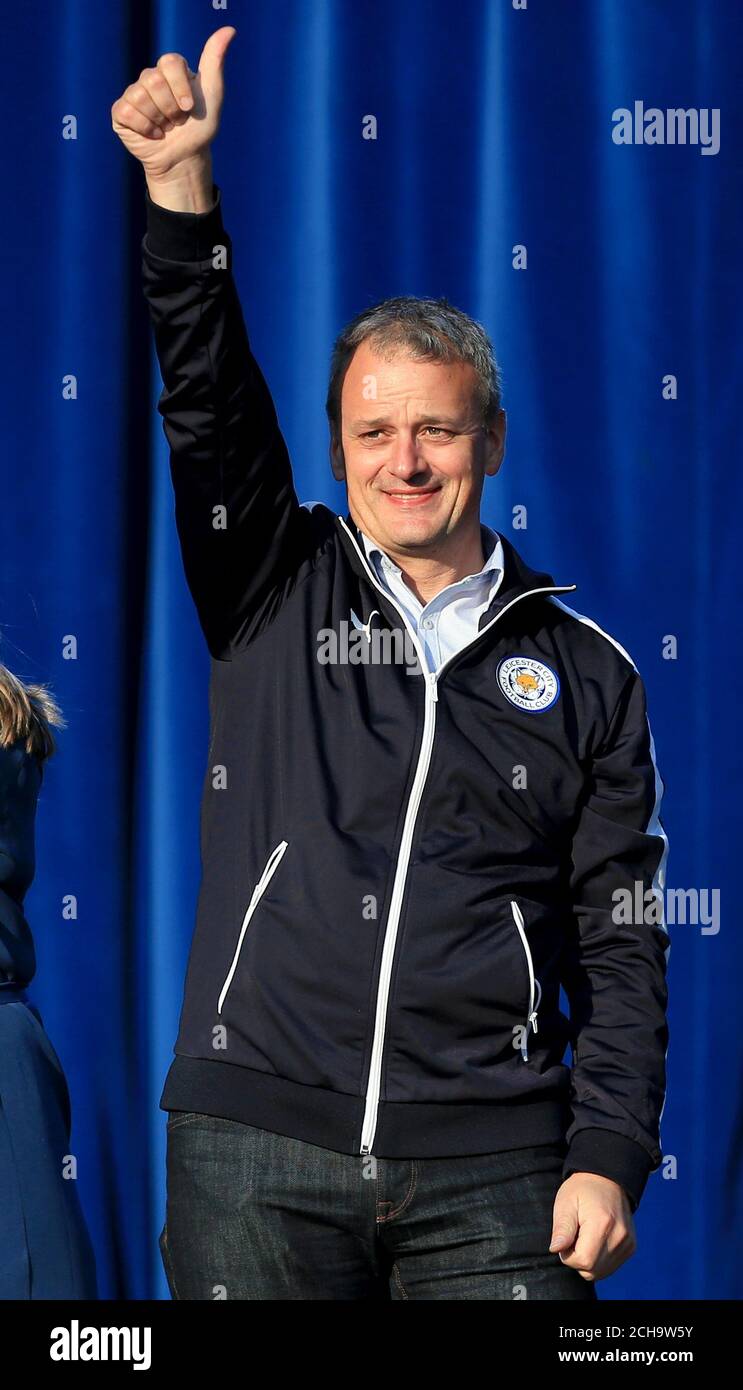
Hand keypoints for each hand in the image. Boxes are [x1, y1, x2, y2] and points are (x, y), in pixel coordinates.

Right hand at [111, 26, 235, 182]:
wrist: (185, 159)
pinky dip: (145, 128)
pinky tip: (153, 134)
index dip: (180, 88)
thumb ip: (215, 61)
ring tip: (165, 128)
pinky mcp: (121, 112)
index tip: (190, 108)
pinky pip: (127, 111)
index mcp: (169, 70)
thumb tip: (230, 29)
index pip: (169, 62)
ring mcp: (133, 94)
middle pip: (154, 81)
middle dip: (171, 108)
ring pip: (140, 97)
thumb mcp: (212, 95)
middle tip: (177, 121)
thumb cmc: (199, 128)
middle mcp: (150, 78)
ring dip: (158, 120)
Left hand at [549, 1172, 636, 1280]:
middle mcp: (620, 1236)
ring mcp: (628, 1243)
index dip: (568, 1255)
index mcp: (602, 1223)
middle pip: (591, 1270)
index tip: (567, 1237)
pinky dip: (598, 1261)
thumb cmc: (581, 1189)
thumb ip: (562, 1228)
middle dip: (577, 1259)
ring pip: (600, 1272)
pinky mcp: (631, 1247)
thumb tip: (555, 1249)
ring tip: (585, 1237)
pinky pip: (609, 1267)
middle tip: (574, 1236)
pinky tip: (595, 1241)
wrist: (607, 1179)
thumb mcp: (566, 1202)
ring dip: (587, 1261)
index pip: (583, 1261)